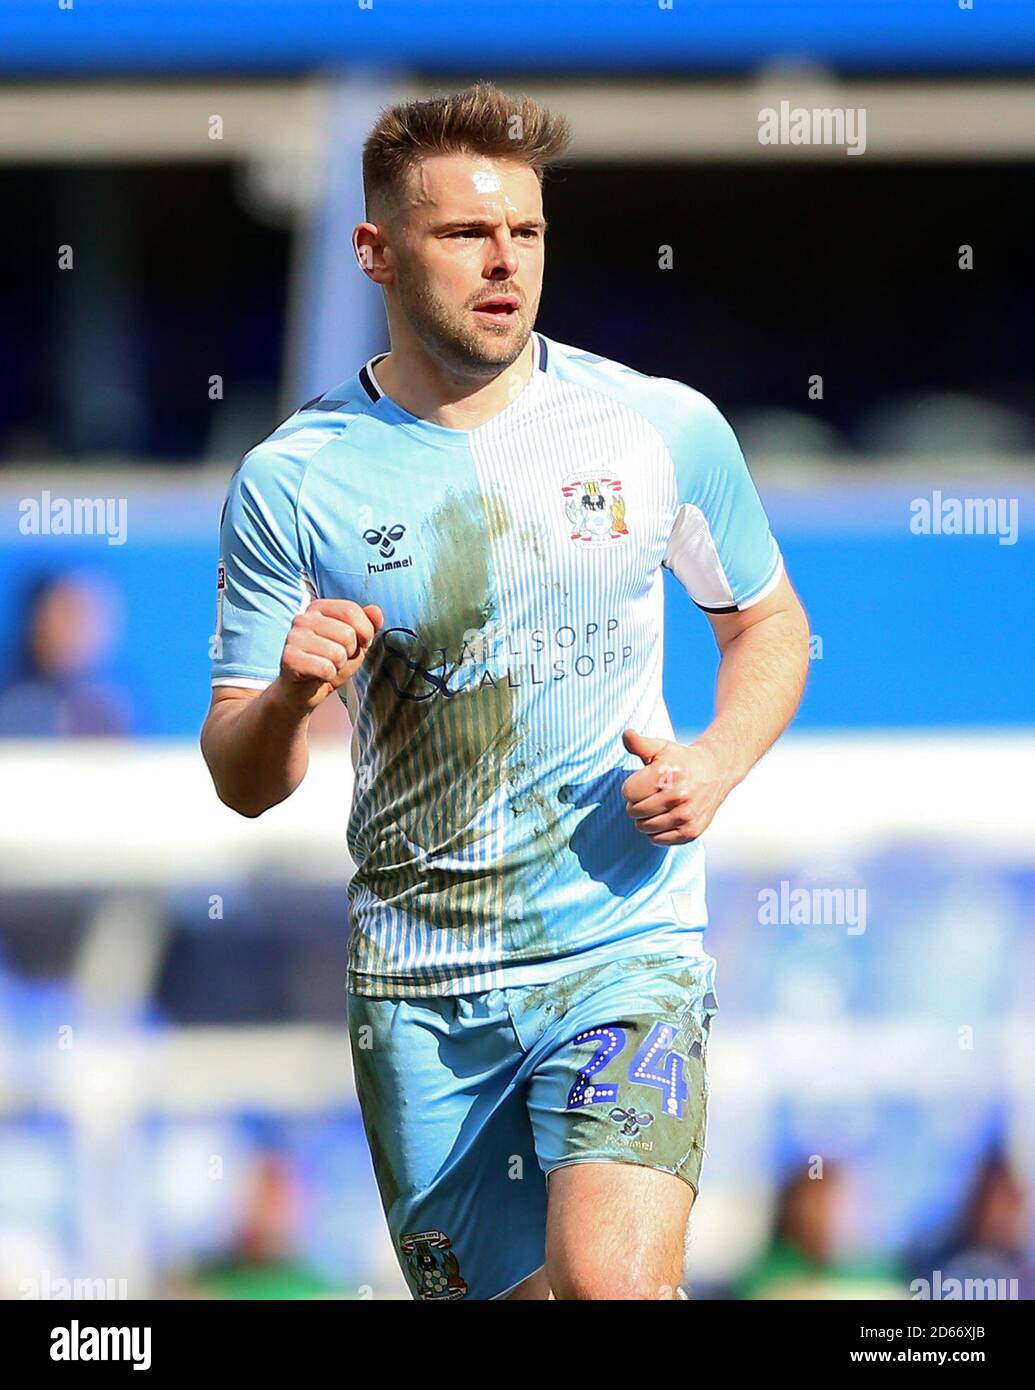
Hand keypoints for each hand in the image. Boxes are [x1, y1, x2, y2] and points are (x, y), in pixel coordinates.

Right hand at [277, 599, 383, 711]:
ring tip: (326, 666)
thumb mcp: (354, 643)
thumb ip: (367, 626)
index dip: (365, 631)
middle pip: (347, 633)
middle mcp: (303, 618)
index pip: (351, 610)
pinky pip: (326, 668)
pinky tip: (317, 675)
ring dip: (338, 666)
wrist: (302, 690)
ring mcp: (294, 637)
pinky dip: (328, 676)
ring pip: (338, 653)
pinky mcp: (289, 658)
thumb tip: (376, 611)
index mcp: (319, 608)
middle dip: (350, 652)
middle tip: (337, 658)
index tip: (362, 643)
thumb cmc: (328, 662)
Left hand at [621, 728, 734, 845]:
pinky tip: (665, 817)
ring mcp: (686, 816)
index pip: (628, 792)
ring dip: (645, 819)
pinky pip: (657, 840)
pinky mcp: (691, 831)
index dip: (631, 787)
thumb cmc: (681, 760)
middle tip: (650, 795)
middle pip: (634, 812)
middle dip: (636, 803)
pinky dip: (656, 832)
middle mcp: (678, 796)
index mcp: (667, 774)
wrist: (715, 772)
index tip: (643, 782)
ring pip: (644, 827)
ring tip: (657, 806)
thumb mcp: (661, 747)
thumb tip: (627, 734)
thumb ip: (639, 743)